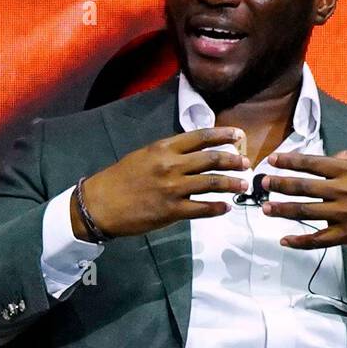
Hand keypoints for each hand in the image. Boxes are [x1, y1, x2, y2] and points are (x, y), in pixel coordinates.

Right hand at [72, 128, 249, 238]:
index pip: (200, 137)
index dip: (223, 135)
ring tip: (242, 184)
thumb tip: (192, 155)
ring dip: (230, 183)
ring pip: (210, 183)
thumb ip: (168, 154)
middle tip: (246, 163)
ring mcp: (172, 189)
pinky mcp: (171, 211)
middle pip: (210, 159)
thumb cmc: (120, 179)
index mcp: (163, 148)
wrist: (100, 204)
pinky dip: (216, 208)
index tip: (239, 135)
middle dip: (232, 160)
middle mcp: (170, 165)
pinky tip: (226, 207)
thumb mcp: (143, 156)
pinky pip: (201, 209)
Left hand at [261, 149, 346, 251]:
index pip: (313, 163)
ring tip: (266, 209)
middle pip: (304, 187)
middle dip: (280, 184)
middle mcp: (344, 191)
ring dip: (283, 210)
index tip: (273, 160)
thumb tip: (334, 156)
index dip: (290, 161)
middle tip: (263, 183)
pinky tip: (285, 240)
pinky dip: (300, 241)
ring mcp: (344, 215)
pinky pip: (318, 239)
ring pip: (306, 212)